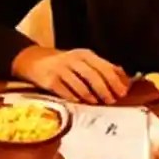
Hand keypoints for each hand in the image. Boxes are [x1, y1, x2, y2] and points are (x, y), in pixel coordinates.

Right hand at [13, 46, 129, 103]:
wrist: (35, 61)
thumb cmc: (64, 64)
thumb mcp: (83, 61)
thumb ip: (102, 68)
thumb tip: (124, 78)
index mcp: (85, 55)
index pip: (103, 67)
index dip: (114, 81)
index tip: (122, 92)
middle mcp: (73, 60)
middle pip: (93, 76)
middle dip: (104, 90)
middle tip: (111, 100)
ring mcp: (61, 70)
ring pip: (80, 85)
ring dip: (91, 96)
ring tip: (97, 103)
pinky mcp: (50, 81)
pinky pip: (65, 92)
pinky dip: (75, 98)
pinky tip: (80, 102)